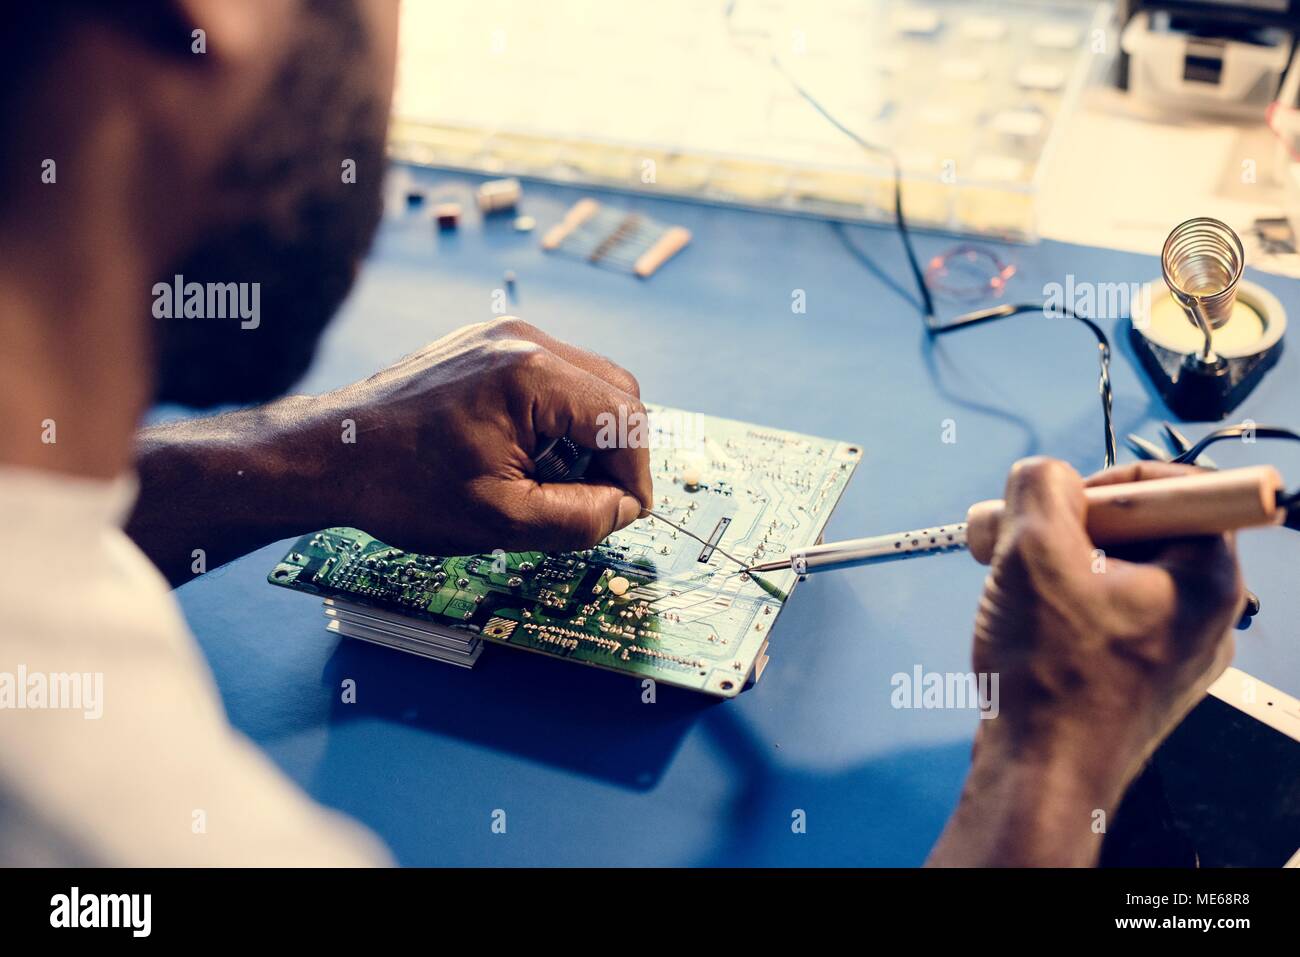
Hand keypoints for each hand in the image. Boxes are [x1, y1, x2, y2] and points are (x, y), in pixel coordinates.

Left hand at [303, 317, 653, 554]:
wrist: (329, 454)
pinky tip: (525, 456)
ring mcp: (503, 336)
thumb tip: (625, 508)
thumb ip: (579, 518)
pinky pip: (552, 376)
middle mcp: (523, 340)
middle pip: (617, 392)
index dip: (635, 475)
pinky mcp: (486, 345)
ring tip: (550, 480)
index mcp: (531, 375)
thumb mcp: (500, 520)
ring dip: (588, 435)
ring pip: (588, 383)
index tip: (621, 515)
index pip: (626, 420)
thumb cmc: (400, 486)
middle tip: (591, 501)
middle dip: (616, 452)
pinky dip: (557, 418)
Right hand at [930, 457, 1243, 865]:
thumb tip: (1043, 476)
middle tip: (1028, 543)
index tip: (1060, 503)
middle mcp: (1207, 616)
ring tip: (1021, 589)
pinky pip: (1110, 618)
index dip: (1109, 480)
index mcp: (1207, 578)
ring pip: (1119, 574)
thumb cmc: (1049, 672)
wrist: (1039, 776)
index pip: (1177, 486)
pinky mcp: (1142, 681)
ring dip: (1064, 566)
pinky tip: (1030, 627)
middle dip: (1076, 526)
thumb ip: (1039, 486)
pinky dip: (1068, 609)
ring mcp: (1177, 654)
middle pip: (1145, 530)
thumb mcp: (1032, 550)